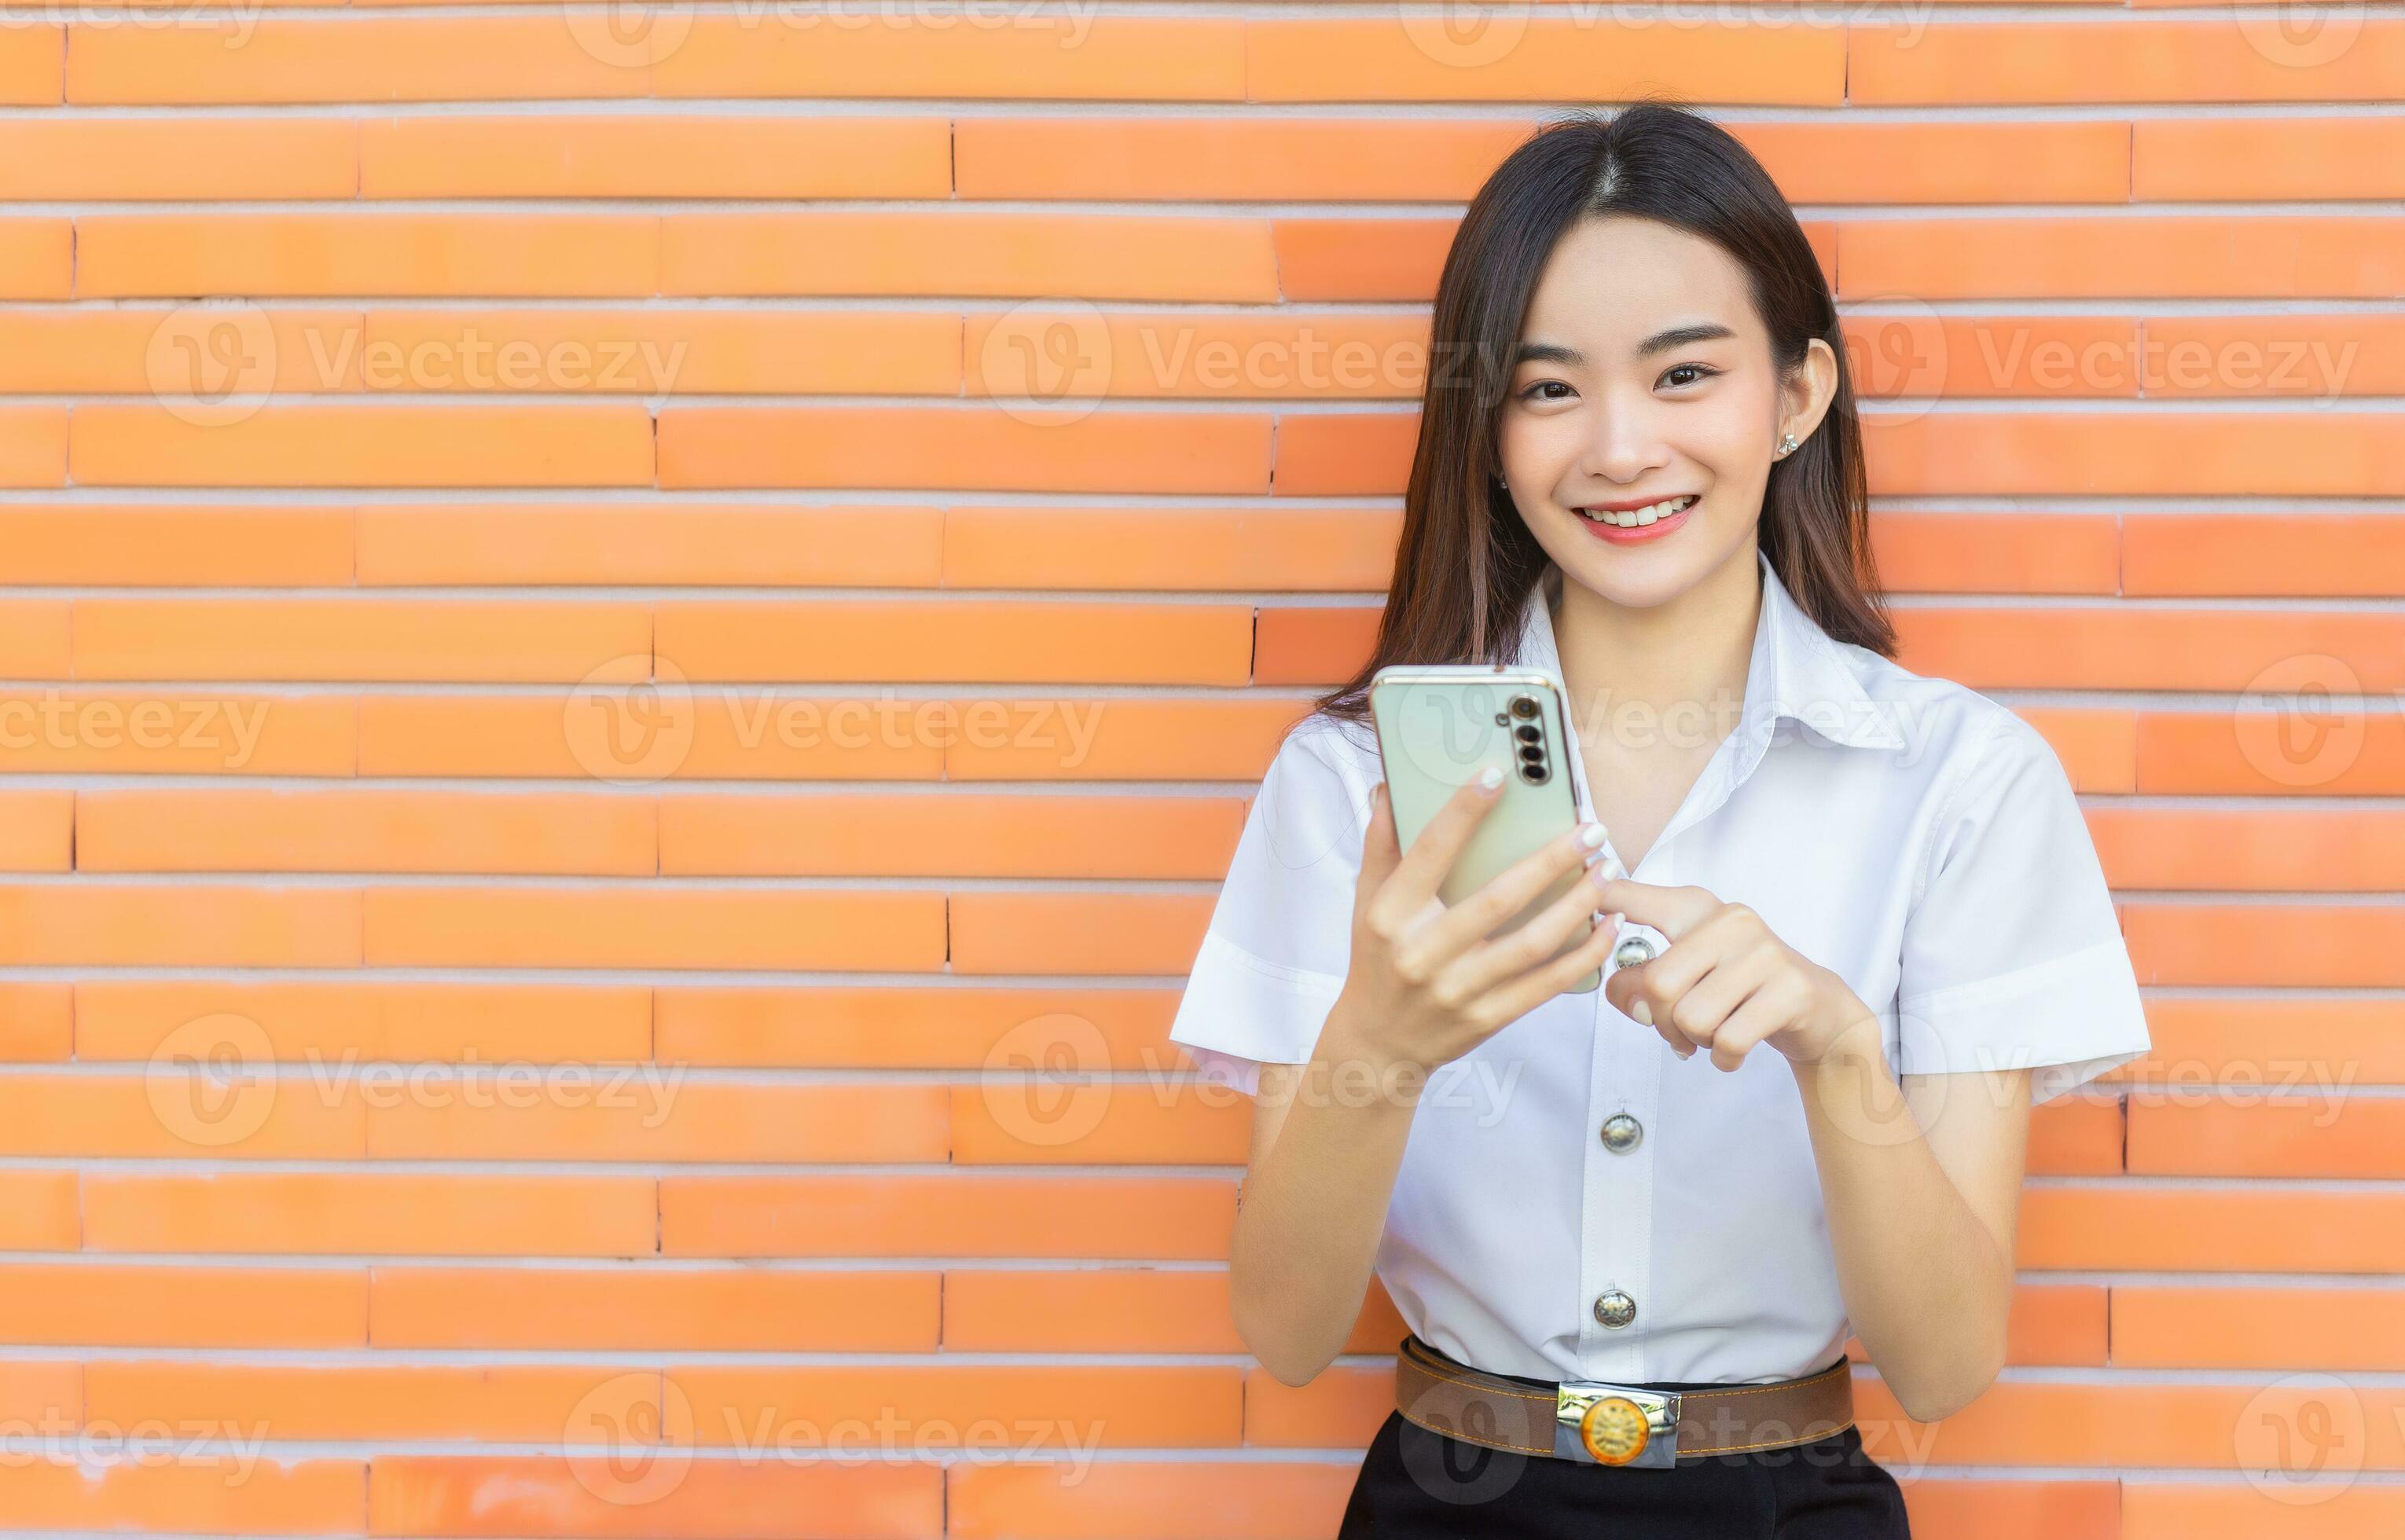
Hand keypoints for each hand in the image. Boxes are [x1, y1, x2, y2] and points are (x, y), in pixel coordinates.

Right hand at [1328, 774, 1625, 1079]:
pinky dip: (1583, 956)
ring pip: (1532, 943)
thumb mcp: (1366, 902)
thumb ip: (1381, 845)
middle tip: (1590, 831)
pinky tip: (1607, 927)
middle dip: (1552, 861)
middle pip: (1498, 899)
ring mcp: (1457, 990)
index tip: (1498, 775)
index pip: (1430, 853)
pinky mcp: (1487, 1018)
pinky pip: (1545, 985)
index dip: (1463, 812)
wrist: (1378, 1042)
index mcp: (1390, 915)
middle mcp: (1423, 953)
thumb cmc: (1376, 961)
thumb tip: (1388, 788)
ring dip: (1578, 905)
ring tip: (1606, 872)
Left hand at [1594, 879, 1876, 1073]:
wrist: (1819, 1012)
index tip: (1581, 884)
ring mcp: (1764, 953)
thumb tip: (1619, 994)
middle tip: (1681, 1033)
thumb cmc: (1740, 991)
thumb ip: (1642, 980)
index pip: (1634, 897)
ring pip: (1692, 1017)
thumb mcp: (1689, 976)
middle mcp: (1730, 920)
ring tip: (1714, 1035)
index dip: (1601, 897)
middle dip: (1662, 1024)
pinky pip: (1729, 1040)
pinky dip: (1725, 1059)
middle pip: (1658, 985)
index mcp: (1696, 909)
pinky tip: (1734, 1050)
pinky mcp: (1790, 990)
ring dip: (1697, 1042)